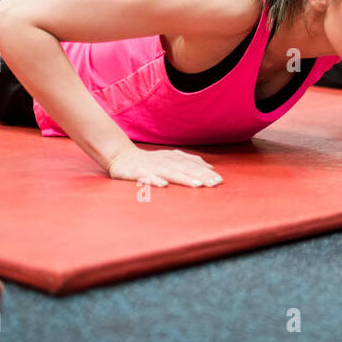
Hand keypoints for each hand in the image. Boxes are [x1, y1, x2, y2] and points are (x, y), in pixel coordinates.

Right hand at [106, 147, 222, 187]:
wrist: (121, 156)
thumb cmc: (150, 160)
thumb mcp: (171, 158)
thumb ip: (189, 162)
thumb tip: (210, 167)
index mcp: (174, 158)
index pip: (193, 165)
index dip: (206, 172)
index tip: (220, 180)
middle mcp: (165, 161)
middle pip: (185, 168)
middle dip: (201, 176)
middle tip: (215, 184)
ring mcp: (151, 167)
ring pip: (170, 172)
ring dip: (184, 178)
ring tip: (197, 185)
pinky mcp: (137, 172)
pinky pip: (146, 177)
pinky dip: (155, 180)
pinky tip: (163, 185)